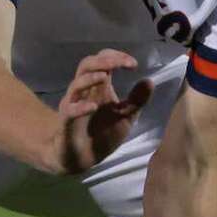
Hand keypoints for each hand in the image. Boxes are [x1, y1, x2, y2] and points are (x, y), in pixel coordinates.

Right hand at [52, 49, 152, 174]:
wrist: (84, 159)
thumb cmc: (103, 134)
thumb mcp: (126, 116)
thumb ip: (137, 100)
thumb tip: (149, 80)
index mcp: (99, 86)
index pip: (102, 60)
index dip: (116, 57)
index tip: (133, 64)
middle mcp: (84, 91)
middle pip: (87, 65)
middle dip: (104, 60)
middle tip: (122, 63)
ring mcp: (73, 105)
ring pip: (76, 84)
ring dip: (90, 78)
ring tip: (105, 76)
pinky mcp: (67, 123)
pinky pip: (70, 111)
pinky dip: (80, 107)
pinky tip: (93, 106)